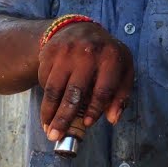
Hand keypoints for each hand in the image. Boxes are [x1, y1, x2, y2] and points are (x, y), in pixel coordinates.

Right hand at [37, 22, 133, 140]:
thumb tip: (112, 119)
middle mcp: (87, 53)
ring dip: (49, 113)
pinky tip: (49, 109)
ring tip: (48, 129)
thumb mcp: (123, 70)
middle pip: (74, 92)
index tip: (86, 124)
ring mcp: (66, 51)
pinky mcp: (49, 52)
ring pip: (54, 89)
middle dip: (64, 117)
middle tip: (56, 137)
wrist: (81, 29)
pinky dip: (46, 97)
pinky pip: (44, 80)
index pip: (103, 89)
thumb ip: (121, 95)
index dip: (95, 109)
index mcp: (111, 58)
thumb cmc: (106, 57)